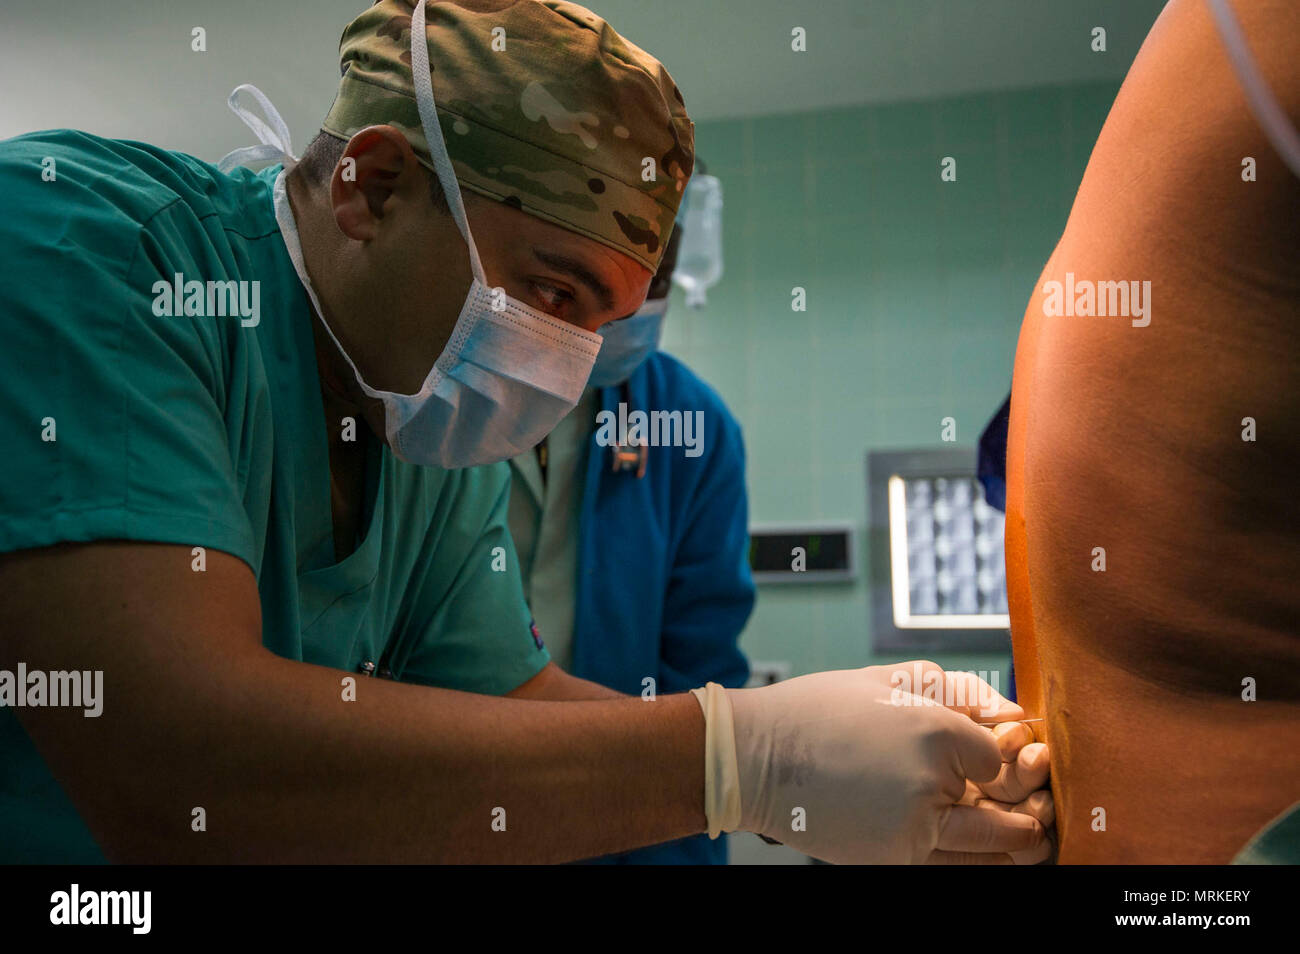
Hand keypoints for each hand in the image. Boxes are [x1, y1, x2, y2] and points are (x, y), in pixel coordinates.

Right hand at [693, 662, 1049, 863]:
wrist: (755, 759)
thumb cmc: (818, 712)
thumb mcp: (888, 681)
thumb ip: (954, 691)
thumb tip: (1008, 714)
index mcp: (933, 731)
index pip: (999, 753)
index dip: (1003, 750)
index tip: (996, 748)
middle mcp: (931, 784)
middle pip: (1008, 805)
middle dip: (1030, 802)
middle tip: (1041, 802)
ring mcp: (912, 830)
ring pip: (990, 846)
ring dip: (1017, 840)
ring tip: (1029, 834)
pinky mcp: (893, 860)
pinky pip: (952, 865)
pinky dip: (977, 860)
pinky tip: (988, 851)